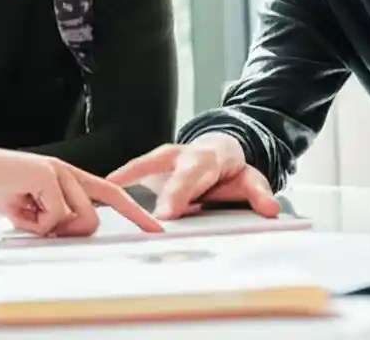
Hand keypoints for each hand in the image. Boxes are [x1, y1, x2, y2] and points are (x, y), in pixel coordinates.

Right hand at [0, 146, 163, 237]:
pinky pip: (54, 216)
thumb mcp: (29, 211)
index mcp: (67, 178)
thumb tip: (67, 232)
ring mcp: (59, 170)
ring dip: (46, 227)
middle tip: (35, 224)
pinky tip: (15, 204)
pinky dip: (33, 221)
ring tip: (21, 210)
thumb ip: (53, 219)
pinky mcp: (47, 173)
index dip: (134, 212)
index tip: (154, 229)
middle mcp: (68, 171)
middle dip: (67, 233)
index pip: (111, 194)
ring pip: (77, 219)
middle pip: (93, 219)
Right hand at [107, 135, 280, 219]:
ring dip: (123, 183)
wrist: (218, 150)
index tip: (166, 215)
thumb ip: (259, 194)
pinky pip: (130, 173)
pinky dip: (115, 183)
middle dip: (150, 197)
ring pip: (141, 168)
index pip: (189, 178)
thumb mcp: (250, 179)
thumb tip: (271, 209)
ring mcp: (161, 160)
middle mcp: (179, 156)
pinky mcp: (148, 167)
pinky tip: (98, 196)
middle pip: (162, 176)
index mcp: (203, 160)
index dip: (176, 195)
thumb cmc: (229, 170)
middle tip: (140, 220)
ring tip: (103, 201)